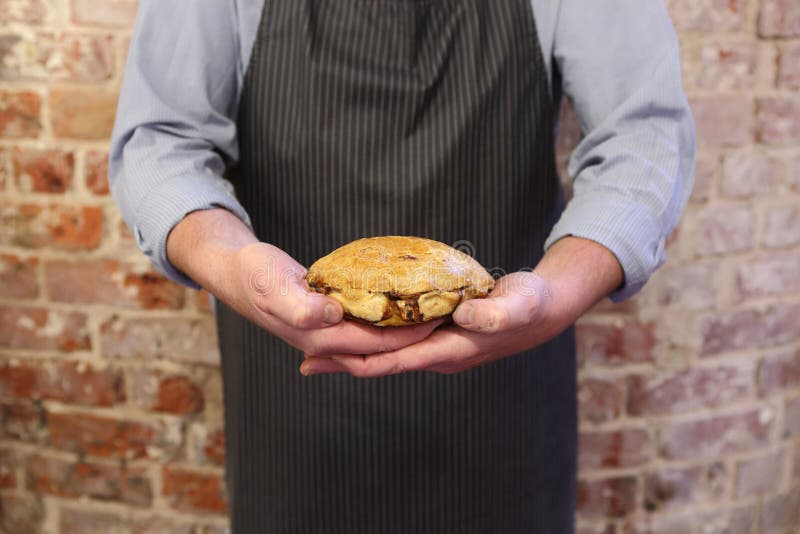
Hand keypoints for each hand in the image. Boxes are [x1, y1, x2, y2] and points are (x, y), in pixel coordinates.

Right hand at [166, 209, 441, 364]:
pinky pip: (363, 324)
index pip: (372, 344)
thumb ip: (299, 305)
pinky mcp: (328, 319)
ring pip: (373, 339)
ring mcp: (327, 332)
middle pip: (379, 347)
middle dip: (413, 337)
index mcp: (317, 336)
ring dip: (402, 330)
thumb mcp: (271, 284)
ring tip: (432, 312)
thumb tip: (330, 316)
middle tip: (446, 316)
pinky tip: (403, 305)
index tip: (434, 321)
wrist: (238, 273)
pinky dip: (385, 319)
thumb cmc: (254, 275)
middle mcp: (326, 340)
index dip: (405, 337)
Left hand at [300, 271, 561, 375]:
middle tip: (304, 359)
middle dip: (344, 363)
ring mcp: (437, 346)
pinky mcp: (438, 333)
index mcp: (451, 350)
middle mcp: (438, 354)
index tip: (324, 359)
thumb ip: (494, 314)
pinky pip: (398, 340)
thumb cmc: (531, 305)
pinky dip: (372, 336)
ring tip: (319, 347)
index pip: (395, 361)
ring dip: (354, 353)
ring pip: (386, 353)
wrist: (542, 311)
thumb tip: (464, 317)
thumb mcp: (518, 305)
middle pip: (382, 363)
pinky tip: (356, 326)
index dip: (358, 361)